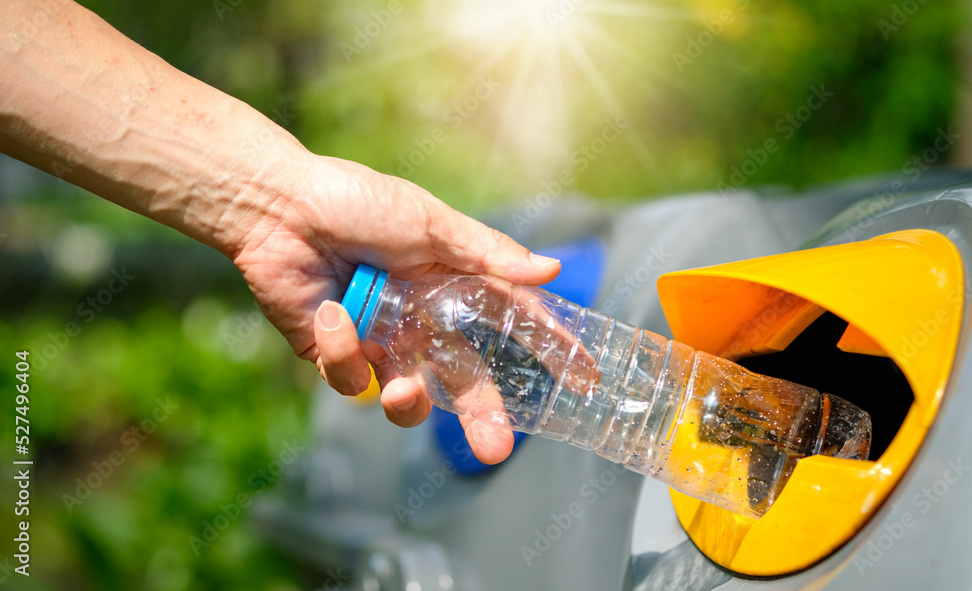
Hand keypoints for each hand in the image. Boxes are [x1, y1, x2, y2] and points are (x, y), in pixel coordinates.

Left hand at [229, 153, 560, 463]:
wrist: (279, 206)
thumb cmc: (357, 202)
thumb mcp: (430, 224)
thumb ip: (488, 255)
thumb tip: (551, 272)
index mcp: (451, 285)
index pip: (511, 323)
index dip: (548, 349)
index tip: (584, 378)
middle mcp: (421, 319)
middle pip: (465, 380)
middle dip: (483, 417)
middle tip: (496, 448)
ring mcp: (379, 340)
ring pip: (406, 397)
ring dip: (406, 400)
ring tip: (399, 389)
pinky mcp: (334, 353)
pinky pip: (350, 377)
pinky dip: (342, 348)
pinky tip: (331, 311)